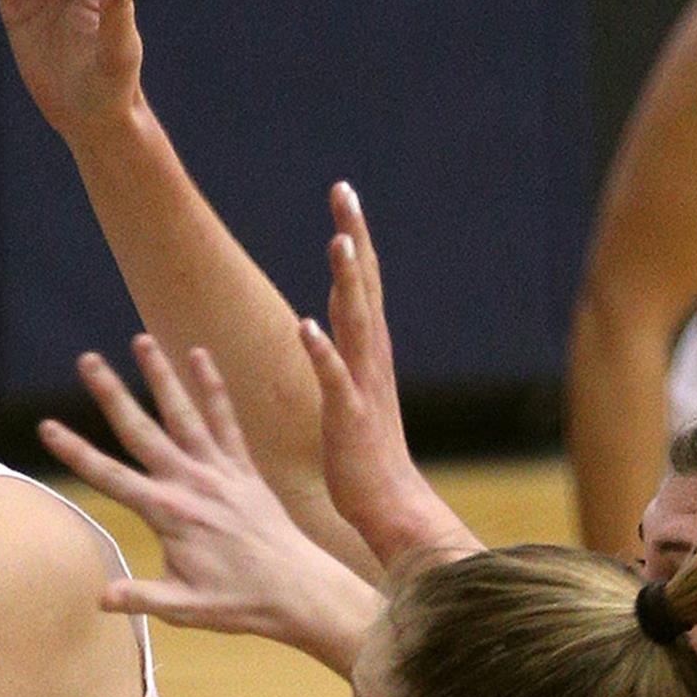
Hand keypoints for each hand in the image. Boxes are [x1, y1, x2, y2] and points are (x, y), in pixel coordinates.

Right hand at [39, 335, 377, 668]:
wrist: (300, 590)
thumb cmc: (239, 603)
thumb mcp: (183, 608)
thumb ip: (140, 598)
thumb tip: (99, 599)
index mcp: (168, 513)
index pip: (109, 476)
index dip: (74, 452)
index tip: (46, 427)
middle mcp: (190, 482)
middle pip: (141, 430)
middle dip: (111, 393)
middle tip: (87, 360)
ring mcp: (219, 471)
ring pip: (183, 413)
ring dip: (161, 375)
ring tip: (140, 339)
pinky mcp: (243, 468)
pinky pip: (226, 419)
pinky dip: (213, 387)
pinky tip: (200, 355)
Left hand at [305, 182, 481, 566]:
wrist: (389, 504)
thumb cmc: (362, 451)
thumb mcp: (348, 386)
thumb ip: (339, 347)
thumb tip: (325, 311)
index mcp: (368, 348)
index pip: (362, 280)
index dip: (354, 235)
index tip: (344, 192)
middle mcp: (371, 357)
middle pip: (364, 285)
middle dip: (354, 236)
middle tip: (344, 191)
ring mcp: (362, 384)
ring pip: (356, 323)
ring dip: (347, 281)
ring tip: (337, 241)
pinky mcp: (350, 417)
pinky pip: (335, 379)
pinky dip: (323, 352)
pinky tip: (306, 327)